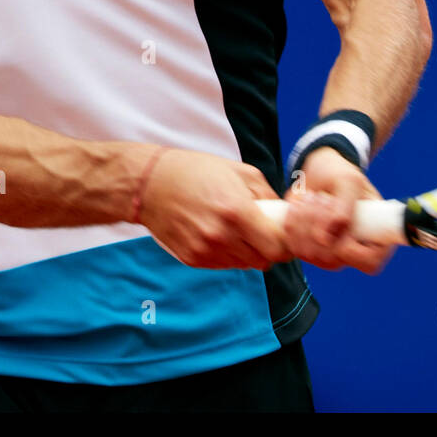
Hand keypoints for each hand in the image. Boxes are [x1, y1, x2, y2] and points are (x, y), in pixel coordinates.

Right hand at [138, 149, 290, 270]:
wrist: (150, 185)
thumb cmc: (196, 172)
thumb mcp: (239, 171)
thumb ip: (267, 194)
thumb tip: (284, 212)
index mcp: (237, 212)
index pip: (276, 249)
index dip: (285, 245)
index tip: (284, 236)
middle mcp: (221, 236)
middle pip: (263, 261)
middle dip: (269, 249)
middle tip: (264, 233)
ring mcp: (205, 251)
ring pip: (243, 265)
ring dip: (248, 252)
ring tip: (238, 230)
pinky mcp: (192, 260)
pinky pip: (223, 264)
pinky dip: (228, 254)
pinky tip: (220, 234)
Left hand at [283, 147, 396, 274]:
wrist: (320, 172)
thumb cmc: (340, 174)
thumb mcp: (348, 181)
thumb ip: (343, 208)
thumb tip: (325, 239)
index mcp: (377, 237)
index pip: (369, 262)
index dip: (351, 247)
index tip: (339, 220)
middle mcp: (354, 252)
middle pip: (332, 258)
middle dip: (321, 224)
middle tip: (322, 196)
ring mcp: (330, 255)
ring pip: (311, 254)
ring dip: (305, 220)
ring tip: (311, 196)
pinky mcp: (308, 250)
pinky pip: (294, 246)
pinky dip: (293, 222)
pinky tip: (298, 204)